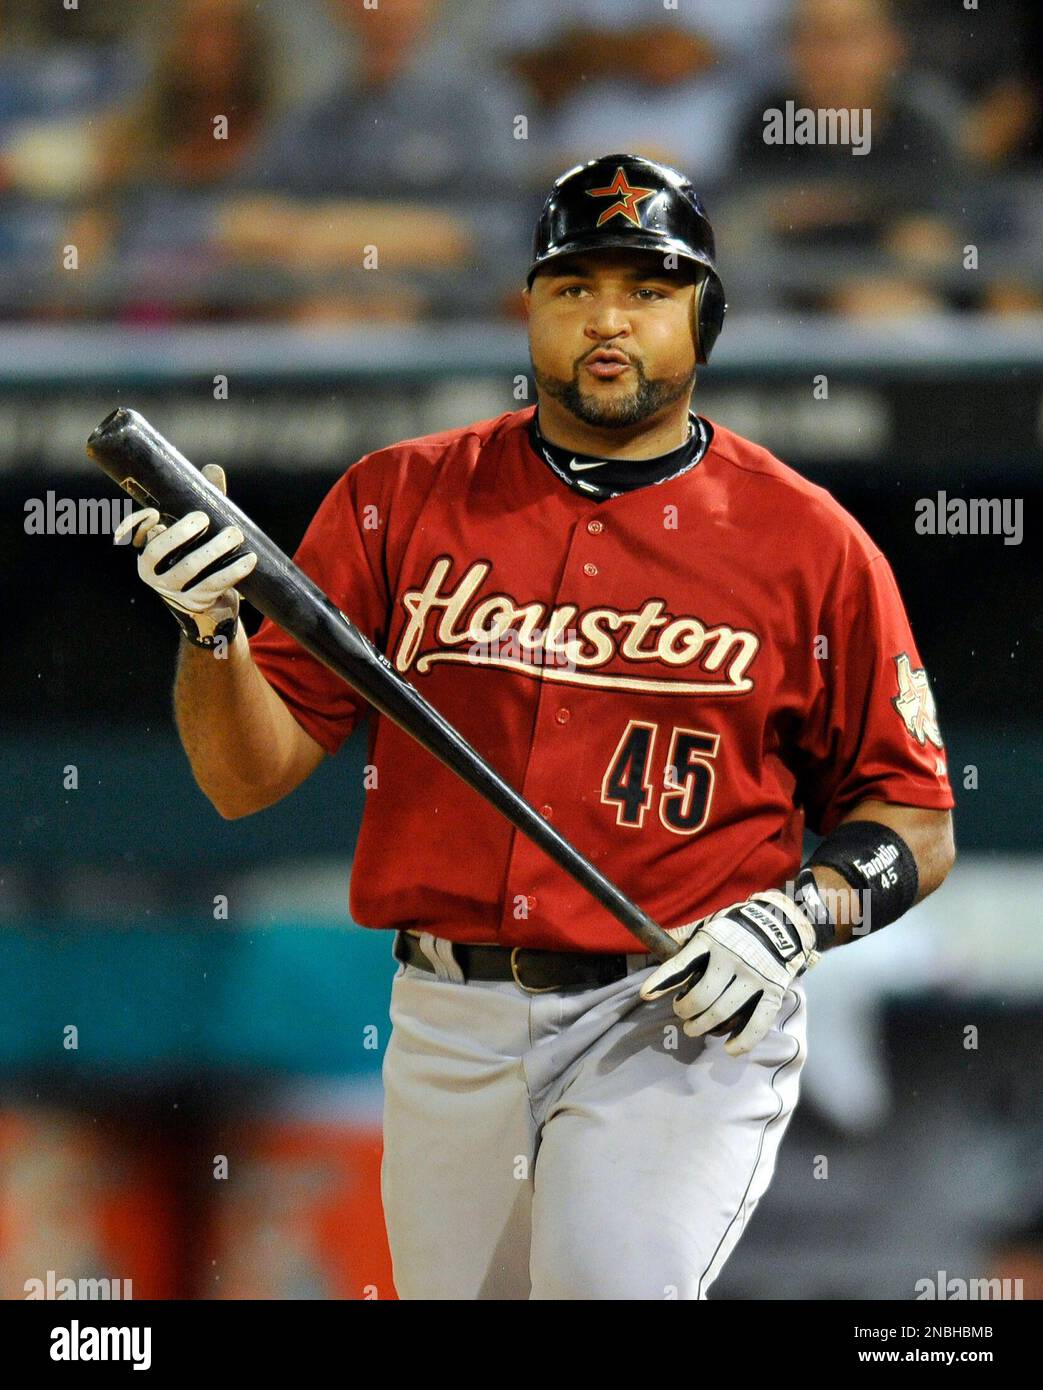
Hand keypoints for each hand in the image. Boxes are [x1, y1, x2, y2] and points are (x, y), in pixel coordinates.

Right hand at [113, 464, 257, 647]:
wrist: (210, 608)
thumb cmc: (200, 560)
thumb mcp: (197, 533)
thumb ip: (202, 501)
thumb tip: (213, 469)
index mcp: (148, 551)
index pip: (133, 535)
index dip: (137, 524)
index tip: (155, 513)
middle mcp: (154, 572)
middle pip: (159, 552)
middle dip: (180, 533)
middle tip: (202, 518)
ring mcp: (174, 590)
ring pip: (189, 568)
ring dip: (213, 550)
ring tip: (235, 534)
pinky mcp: (198, 602)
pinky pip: (215, 584)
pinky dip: (233, 570)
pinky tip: (250, 559)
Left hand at [639, 890, 818, 1056]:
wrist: (780, 923)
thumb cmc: (736, 927)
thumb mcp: (710, 924)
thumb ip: (686, 934)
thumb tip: (658, 940)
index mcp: (711, 941)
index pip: (681, 964)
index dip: (661, 981)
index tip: (647, 995)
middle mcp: (732, 959)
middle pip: (700, 997)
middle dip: (685, 1011)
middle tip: (682, 1014)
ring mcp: (754, 977)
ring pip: (722, 1013)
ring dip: (703, 1026)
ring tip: (694, 1028)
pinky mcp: (773, 992)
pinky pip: (758, 1023)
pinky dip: (743, 1041)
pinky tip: (729, 1048)